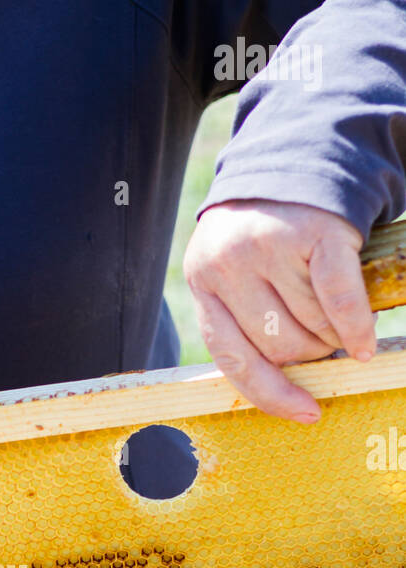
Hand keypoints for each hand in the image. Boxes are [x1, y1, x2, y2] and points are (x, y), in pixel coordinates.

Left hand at [183, 200, 375, 422]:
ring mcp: (268, 246)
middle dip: (309, 354)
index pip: (232, 357)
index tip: (305, 412)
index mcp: (202, 281)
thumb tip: (284, 386)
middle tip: (326, 341)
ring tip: (339, 315)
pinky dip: (357, 327)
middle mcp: (227, 264)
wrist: (296, 155)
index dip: (271, 393)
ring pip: (312, 326)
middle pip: (279, 347)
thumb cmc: (266, 232)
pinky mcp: (313, 230)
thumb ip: (243, 318)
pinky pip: (340, 300)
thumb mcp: (232, 270)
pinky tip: (366, 343)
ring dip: (334, 333)